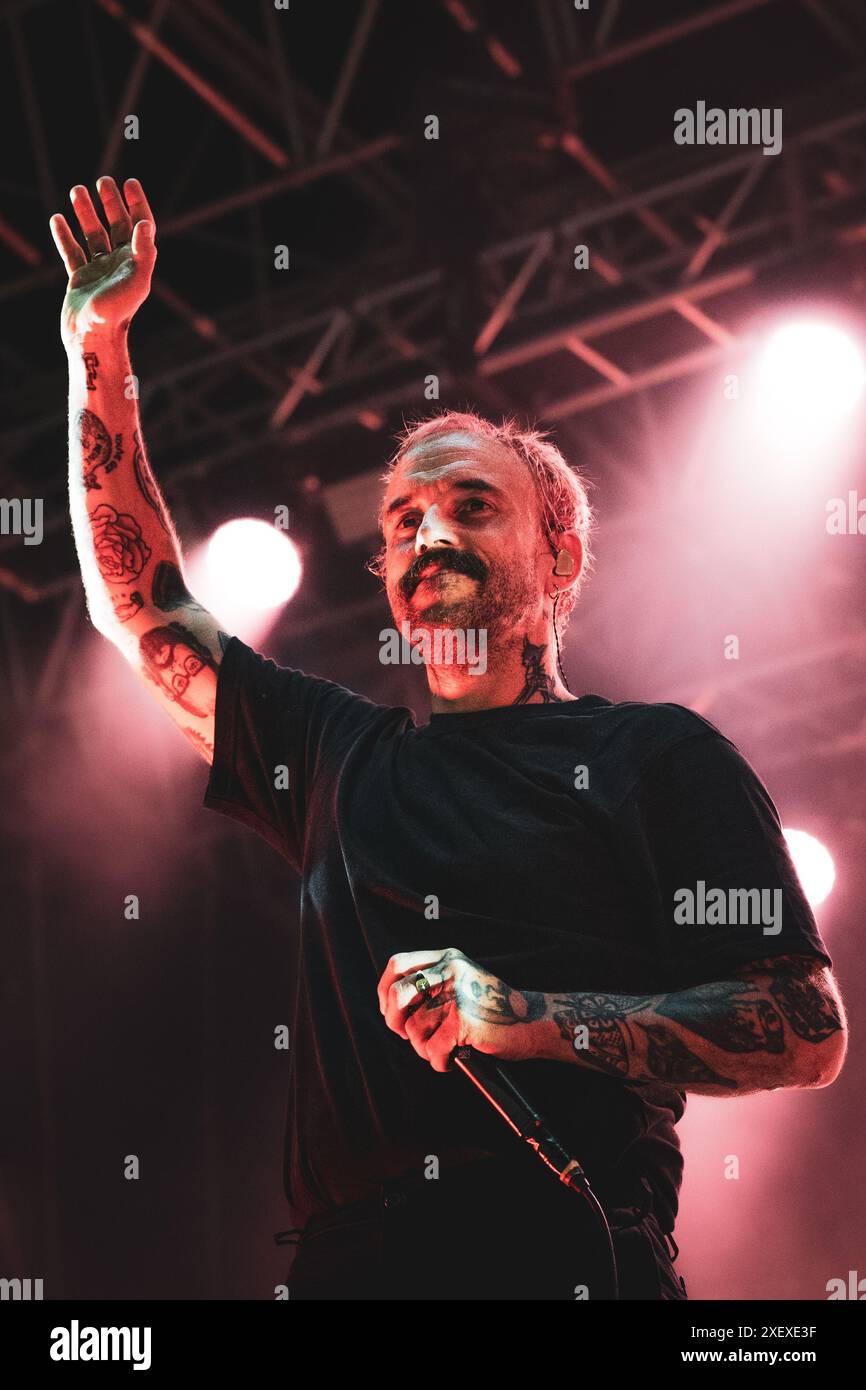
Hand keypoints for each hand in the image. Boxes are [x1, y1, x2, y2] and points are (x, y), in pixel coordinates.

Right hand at [50, 176, 156, 347]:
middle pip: (117, 226)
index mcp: (136, 263)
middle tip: (103, 181)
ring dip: (86, 213)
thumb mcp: (135, 280)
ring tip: (77, 190)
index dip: (137, 204)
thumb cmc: (116, 311)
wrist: (92, 337)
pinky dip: (65, 235)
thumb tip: (145, 223)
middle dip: (111, 203)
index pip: (140, 226)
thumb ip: (143, 252)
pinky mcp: (80, 279)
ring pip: (93, 235)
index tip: (130, 182)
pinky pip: (72, 252)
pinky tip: (57, 219)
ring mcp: (99, 271)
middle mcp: (119, 265)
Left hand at [377, 947, 543, 1072]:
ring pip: (414, 1029)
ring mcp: (456, 995)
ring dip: (424, 1049)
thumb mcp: (465, 981)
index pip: (398, 964)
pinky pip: (432, 1050)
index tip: (390, 1011)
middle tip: (409, 1036)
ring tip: (444, 1051)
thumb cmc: (497, 1010)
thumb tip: (394, 1008)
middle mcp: (449, 971)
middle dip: (395, 1022)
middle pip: (398, 995)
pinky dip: (439, 1062)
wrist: (533, 1022)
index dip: (385, 990)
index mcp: (447, 959)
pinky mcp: (462, 1021)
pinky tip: (452, 1061)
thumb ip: (436, 984)